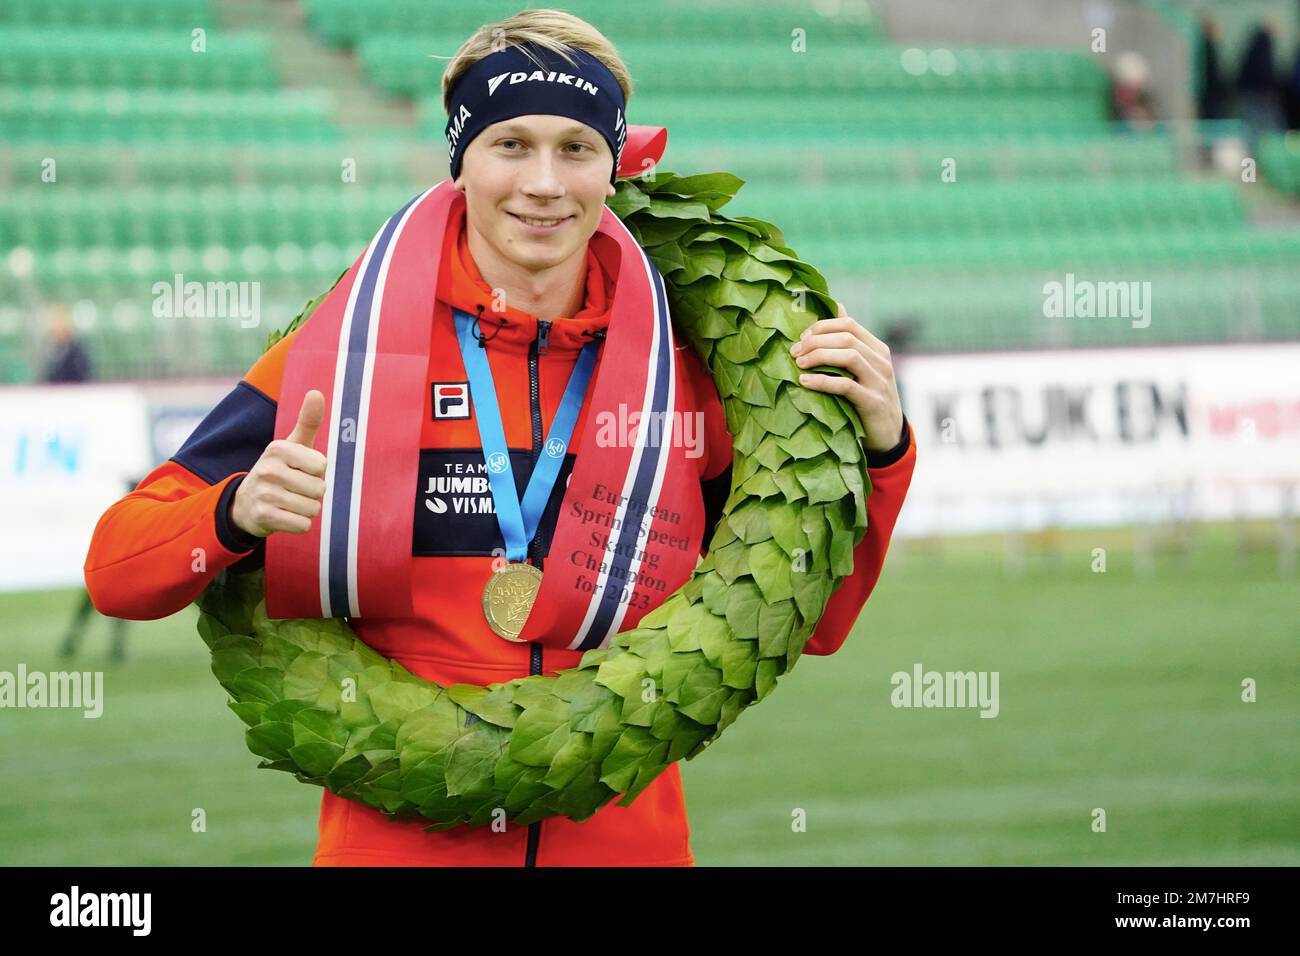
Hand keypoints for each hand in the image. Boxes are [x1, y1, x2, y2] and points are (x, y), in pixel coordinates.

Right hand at [230, 389, 327, 536]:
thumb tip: (316, 392)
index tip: (301, 470)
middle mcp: (268, 469)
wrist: (246, 503)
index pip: (322, 465)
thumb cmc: (279, 470)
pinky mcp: (263, 516)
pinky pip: (303, 525)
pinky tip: (285, 516)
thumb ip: (307, 421)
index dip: (317, 472)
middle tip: (294, 489)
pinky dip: (299, 524)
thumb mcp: (292, 445)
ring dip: (307, 509)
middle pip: (319, 488)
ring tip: (289, 501)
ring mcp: (264, 493)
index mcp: (278, 448)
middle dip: (313, 492)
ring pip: (313, 508)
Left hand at [790, 302, 904, 452]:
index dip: (822, 327)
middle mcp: (881, 361)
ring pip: (849, 356)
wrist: (888, 436)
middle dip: (815, 341)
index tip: (801, 338)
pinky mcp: (872, 402)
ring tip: (798, 364)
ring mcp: (879, 381)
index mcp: (877, 349)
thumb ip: (850, 341)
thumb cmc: (868, 398)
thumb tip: (837, 306)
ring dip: (818, 356)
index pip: (849, 324)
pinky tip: (805, 381)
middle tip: (794, 352)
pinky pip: (846, 385)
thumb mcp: (863, 369)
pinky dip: (823, 381)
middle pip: (846, 338)